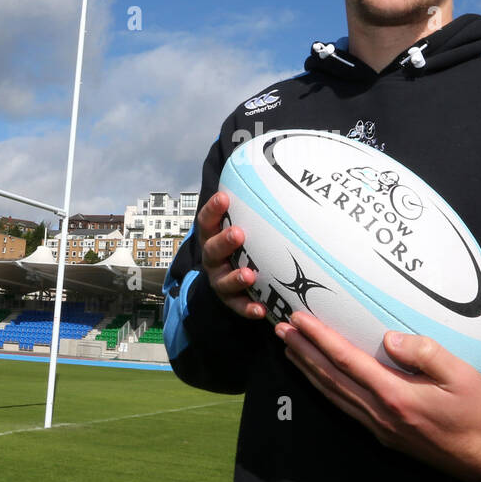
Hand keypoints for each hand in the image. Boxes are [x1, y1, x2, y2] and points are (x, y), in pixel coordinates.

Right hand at [196, 191, 266, 320]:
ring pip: (223, 280)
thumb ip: (250, 206)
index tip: (224, 198)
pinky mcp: (230, 300)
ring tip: (249, 274)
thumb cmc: (242, 243)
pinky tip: (261, 310)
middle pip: (212, 250)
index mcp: (212, 237)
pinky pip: (238, 306)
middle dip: (224, 241)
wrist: (230, 280)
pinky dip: (248, 308)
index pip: (207, 221)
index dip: (213, 210)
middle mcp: (212, 258)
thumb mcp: (241, 224)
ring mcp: (219, 280)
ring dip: (235, 277)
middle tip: (238, 233)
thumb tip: (273, 171)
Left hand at [275, 311, 480, 481]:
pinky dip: (325, 388)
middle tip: (280, 329)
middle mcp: (380, 413)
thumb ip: (425, 353)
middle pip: (331, 379)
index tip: (298, 319)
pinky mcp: (383, 434)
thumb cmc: (478, 412)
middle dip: (303, 352)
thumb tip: (389, 339)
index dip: (319, 339)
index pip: (347, 361)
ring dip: (308, 370)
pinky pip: (345, 407)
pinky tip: (317, 377)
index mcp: (396, 396)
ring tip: (289, 348)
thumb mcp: (462, 374)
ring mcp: (379, 427)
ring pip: (333, 395)